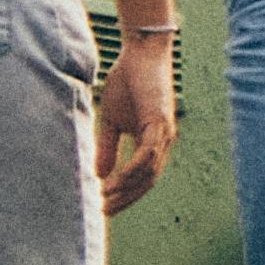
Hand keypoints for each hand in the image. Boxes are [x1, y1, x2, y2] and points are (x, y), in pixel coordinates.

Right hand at [91, 42, 178, 219]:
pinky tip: (116, 180)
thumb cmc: (128, 82)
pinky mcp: (159, 122)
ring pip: (148, 173)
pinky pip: (147, 154)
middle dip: (125, 199)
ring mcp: (164, 134)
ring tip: (105, 198)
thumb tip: (100, 175)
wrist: (140, 53)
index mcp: (152, 143)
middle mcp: (162, 143)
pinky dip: (133, 170)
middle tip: (103, 211)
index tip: (104, 207)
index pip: (141, 178)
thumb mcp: (112, 120)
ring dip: (126, 189)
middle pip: (147, 182)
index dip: (124, 195)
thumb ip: (108, 147)